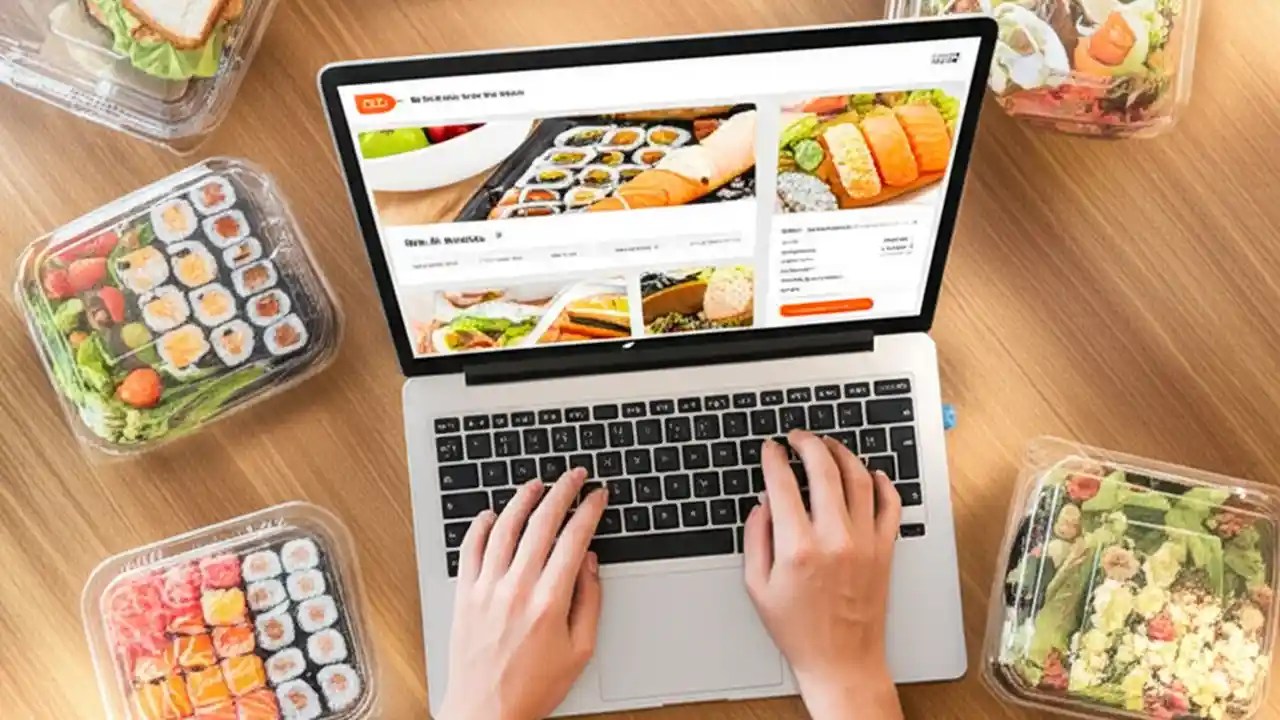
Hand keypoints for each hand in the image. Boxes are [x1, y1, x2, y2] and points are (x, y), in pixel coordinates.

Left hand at [439, 469, 606, 719]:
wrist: (485, 712)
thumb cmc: (533, 687)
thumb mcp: (580, 650)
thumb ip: (590, 602)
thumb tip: (589, 562)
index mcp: (549, 602)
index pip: (574, 539)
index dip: (589, 511)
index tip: (598, 496)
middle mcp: (515, 588)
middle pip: (541, 524)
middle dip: (562, 492)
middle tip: (574, 476)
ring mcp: (485, 589)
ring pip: (504, 528)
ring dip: (522, 500)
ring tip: (537, 484)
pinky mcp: (464, 595)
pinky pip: (470, 548)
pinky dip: (480, 526)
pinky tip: (491, 513)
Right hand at [743, 431, 903, 719]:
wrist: (841, 660)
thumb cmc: (798, 629)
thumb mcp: (757, 586)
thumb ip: (755, 538)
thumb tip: (762, 503)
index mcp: (797, 547)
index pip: (783, 483)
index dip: (774, 458)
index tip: (770, 449)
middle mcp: (834, 539)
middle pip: (824, 469)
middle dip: (807, 443)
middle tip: (798, 437)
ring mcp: (864, 542)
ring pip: (859, 478)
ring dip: (842, 453)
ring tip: (828, 446)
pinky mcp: (885, 550)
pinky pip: (890, 504)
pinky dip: (882, 482)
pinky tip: (871, 472)